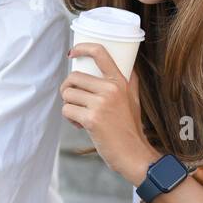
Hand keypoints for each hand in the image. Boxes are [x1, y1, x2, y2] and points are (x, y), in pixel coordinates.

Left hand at [62, 44, 153, 183]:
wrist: (133, 154)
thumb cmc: (131, 128)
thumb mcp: (134, 99)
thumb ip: (129, 81)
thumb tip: (128, 63)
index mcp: (121, 82)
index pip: (100, 53)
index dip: (82, 48)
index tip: (73, 53)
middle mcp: (111, 89)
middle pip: (74, 77)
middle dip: (68, 89)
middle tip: (74, 100)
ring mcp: (101, 104)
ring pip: (68, 94)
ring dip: (68, 105)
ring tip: (80, 115)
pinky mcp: (92, 119)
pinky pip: (67, 110)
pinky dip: (69, 118)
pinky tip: (80, 125)